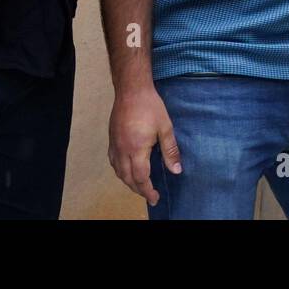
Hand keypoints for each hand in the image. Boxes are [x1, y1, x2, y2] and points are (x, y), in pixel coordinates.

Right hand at [108, 85, 181, 205]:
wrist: (131, 90)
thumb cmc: (150, 107)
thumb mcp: (165, 128)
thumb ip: (170, 151)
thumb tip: (177, 170)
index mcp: (137, 149)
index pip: (141, 178)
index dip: (148, 190)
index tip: (155, 198)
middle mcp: (122, 151)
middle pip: (128, 178)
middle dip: (139, 189)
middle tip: (150, 195)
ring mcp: (115, 146)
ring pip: (118, 172)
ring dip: (129, 182)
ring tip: (140, 186)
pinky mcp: (111, 140)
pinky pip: (113, 162)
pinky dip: (120, 171)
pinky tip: (126, 170)